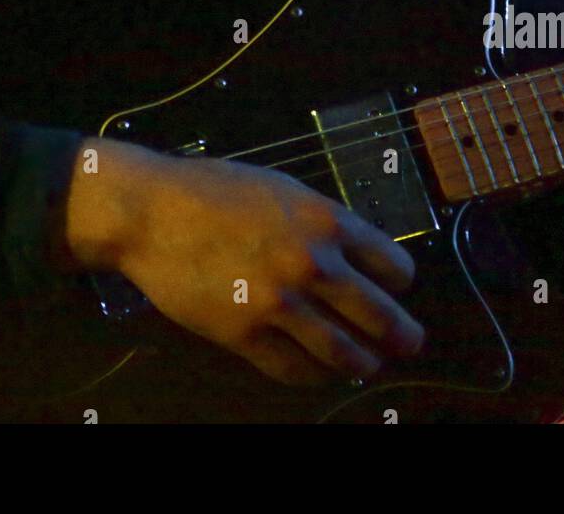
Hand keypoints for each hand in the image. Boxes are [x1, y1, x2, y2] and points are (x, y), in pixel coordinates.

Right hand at [65, 136, 423, 385]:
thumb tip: (351, 252)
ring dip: (363, 363)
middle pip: (379, 315)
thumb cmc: (214, 189)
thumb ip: (319, 219)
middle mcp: (312, 264)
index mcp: (325, 221)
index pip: (392, 264)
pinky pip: (294, 368)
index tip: (398, 288)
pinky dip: (315, 375)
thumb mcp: (280, 188)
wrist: (153, 211)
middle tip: (410, 343)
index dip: (400, 280)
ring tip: (369, 365)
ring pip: (342, 351)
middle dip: (401, 334)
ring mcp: (280, 304)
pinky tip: (320, 372)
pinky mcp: (246, 335)